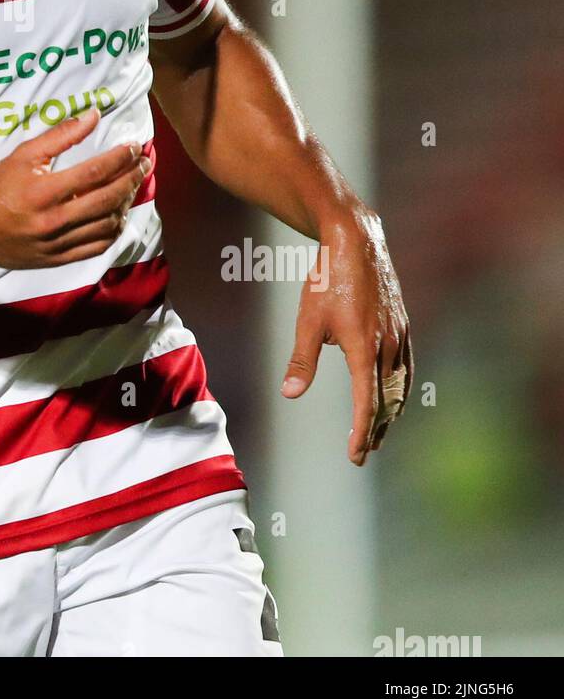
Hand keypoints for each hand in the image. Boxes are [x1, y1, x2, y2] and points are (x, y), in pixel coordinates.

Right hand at [0, 105, 152, 269]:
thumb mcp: (23, 154)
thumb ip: (61, 135)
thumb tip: (94, 115)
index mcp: (45, 192)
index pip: (96, 172)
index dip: (121, 157)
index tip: (135, 146)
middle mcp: (54, 220)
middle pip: (108, 198)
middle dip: (132, 178)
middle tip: (144, 163)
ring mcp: (58, 244)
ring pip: (108, 224)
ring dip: (126, 203)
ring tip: (131, 185)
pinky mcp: (59, 259)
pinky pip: (97, 247)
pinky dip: (113, 230)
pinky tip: (117, 215)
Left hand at [280, 208, 412, 464]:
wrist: (357, 243)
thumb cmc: (326, 280)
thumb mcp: (308, 320)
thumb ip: (302, 360)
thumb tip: (290, 394)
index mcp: (363, 348)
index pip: (366, 403)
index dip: (361, 432)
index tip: (355, 455)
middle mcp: (387, 346)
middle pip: (386, 401)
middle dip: (375, 429)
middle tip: (363, 453)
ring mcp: (399, 335)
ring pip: (399, 386)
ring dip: (390, 413)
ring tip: (379, 433)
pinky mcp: (403, 325)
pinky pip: (406, 367)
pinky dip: (401, 389)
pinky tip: (395, 397)